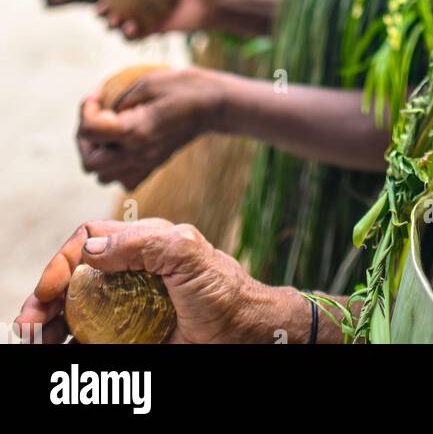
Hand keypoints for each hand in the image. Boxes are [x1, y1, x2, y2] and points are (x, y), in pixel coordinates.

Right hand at [13, 218, 303, 343]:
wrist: (246, 335)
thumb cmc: (223, 289)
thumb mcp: (187, 252)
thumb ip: (142, 242)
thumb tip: (91, 248)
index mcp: (140, 244)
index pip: (88, 240)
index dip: (63, 261)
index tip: (49, 290)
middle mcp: (128, 272)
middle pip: (73, 278)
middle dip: (45, 297)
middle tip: (29, 325)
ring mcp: (126, 305)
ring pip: (75, 311)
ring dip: (50, 324)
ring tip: (36, 343)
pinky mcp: (129, 336)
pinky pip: (90, 339)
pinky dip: (69, 344)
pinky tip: (58, 350)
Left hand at [77, 67, 224, 186]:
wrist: (213, 104)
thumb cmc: (182, 87)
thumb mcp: (147, 82)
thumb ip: (118, 100)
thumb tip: (101, 113)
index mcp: (135, 130)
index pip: (90, 130)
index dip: (85, 108)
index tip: (97, 93)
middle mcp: (138, 153)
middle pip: (90, 162)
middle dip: (84, 138)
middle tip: (96, 116)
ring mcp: (146, 163)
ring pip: (103, 176)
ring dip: (97, 153)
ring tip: (107, 130)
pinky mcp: (153, 166)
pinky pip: (124, 180)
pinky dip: (115, 166)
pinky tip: (123, 145)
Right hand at [81, 0, 215, 37]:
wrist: (214, 0)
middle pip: (111, 3)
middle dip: (100, 9)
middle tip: (101, 10)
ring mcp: (145, 14)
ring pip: (119, 21)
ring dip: (112, 23)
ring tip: (116, 22)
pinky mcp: (153, 30)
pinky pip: (135, 35)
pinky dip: (129, 35)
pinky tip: (131, 30)